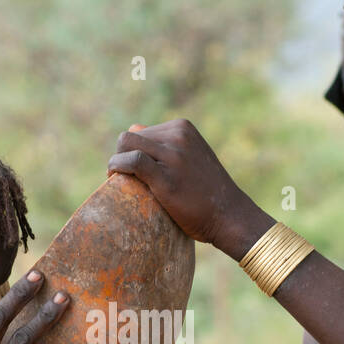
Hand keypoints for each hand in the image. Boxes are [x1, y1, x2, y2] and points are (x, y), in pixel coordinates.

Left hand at [107, 120, 255, 248]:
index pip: (141, 131)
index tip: (130, 170)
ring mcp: (173, 156)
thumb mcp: (191, 155)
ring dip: (115, 162)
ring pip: (126, 145)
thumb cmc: (206, 191)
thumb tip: (133, 128)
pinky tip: (114, 178)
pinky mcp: (167, 177)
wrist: (229, 215)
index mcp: (182, 128)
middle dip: (121, 156)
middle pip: (129, 137)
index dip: (130, 151)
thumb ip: (165, 143)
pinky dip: (117, 167)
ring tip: (118, 181)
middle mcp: (178, 136)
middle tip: (123, 179)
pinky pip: (132, 162)